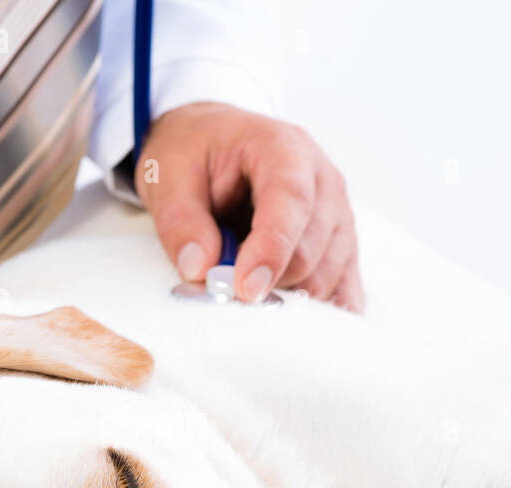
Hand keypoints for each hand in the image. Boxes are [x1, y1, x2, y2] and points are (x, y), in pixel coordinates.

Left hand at [135, 102, 362, 311]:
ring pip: (326, 276)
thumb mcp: (168, 178)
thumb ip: (181, 222)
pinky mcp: (339, 245)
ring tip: (243, 285)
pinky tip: (293, 321)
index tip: (246, 290)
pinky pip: (342, 288)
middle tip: (221, 290)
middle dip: (267, 280)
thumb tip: (200, 270)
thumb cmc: (194, 155)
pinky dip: (317, 310)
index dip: (271, 250)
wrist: (213, 144)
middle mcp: (323, 180)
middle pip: (310, 249)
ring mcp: (337, 214)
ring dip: (284, 295)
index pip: (291, 201)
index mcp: (283, 148)